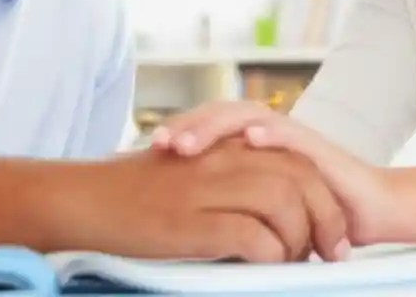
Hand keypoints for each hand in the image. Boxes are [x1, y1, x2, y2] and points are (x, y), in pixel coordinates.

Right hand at [67, 140, 348, 262]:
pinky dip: (270, 257)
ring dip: (300, 240)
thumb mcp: (186, 173)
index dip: (323, 197)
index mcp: (222, 146)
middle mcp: (220, 159)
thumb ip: (227, 179)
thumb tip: (268, 207)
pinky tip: (264, 268)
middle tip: (331, 252)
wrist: (84, 198)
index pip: (295, 162)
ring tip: (295, 263)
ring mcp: (206, 189)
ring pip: (284, 205)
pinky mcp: (192, 222)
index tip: (331, 230)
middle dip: (326, 219)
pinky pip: (253, 237)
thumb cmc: (130, 193)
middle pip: (300, 180)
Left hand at [152, 101, 394, 245]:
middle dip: (185, 126)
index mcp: (244, 145)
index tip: (141, 153)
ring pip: (246, 118)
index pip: (201, 128)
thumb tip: (171, 224)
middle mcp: (263, 134)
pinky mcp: (317, 149)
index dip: (173, 135)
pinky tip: (252, 138)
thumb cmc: (306, 215)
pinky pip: (292, 135)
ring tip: (188, 143)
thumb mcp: (254, 212)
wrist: (367, 211)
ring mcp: (289, 137)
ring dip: (215, 127)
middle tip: (158, 143)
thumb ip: (223, 208)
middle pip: (216, 116)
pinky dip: (272, 134)